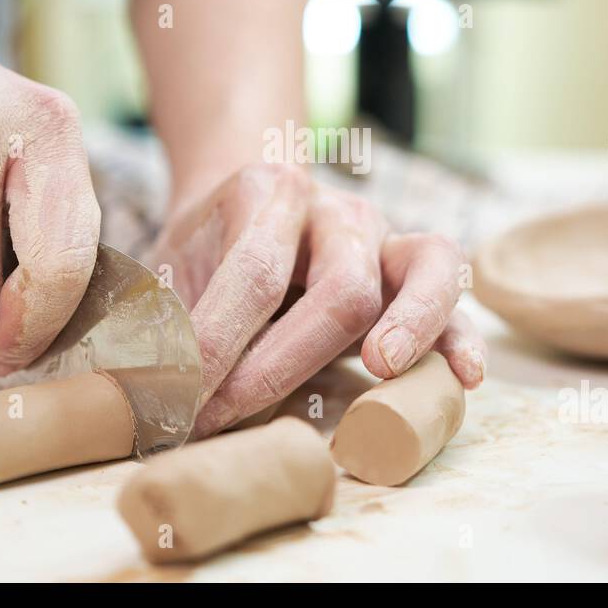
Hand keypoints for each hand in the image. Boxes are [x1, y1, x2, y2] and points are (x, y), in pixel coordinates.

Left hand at [148, 164, 485, 436]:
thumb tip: (144, 401)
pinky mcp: (414, 277)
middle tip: (231, 413)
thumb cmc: (207, 247)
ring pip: (429, 266)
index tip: (179, 404)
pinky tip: (463, 376)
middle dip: (285, 364)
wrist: (245, 199)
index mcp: (270, 195)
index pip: (254, 274)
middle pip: (342, 286)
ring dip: (412, 324)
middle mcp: (339, 212)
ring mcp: (386, 240)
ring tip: (383, 366)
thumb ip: (164, 322)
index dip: (218, 345)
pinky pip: (455, 298)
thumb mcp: (171, 266)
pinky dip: (462, 337)